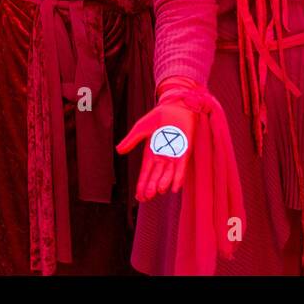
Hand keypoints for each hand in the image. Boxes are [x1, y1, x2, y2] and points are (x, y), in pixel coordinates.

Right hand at [117, 78, 200, 200]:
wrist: (175, 106)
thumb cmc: (159, 116)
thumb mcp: (141, 128)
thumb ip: (131, 140)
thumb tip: (118, 150)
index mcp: (151, 153)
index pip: (145, 173)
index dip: (142, 184)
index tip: (138, 196)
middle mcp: (162, 157)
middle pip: (156, 177)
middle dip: (151, 187)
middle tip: (146, 197)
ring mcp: (174, 156)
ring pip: (167, 174)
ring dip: (163, 183)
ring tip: (158, 192)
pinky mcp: (185, 152)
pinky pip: (181, 167)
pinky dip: (178, 178)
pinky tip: (175, 188)